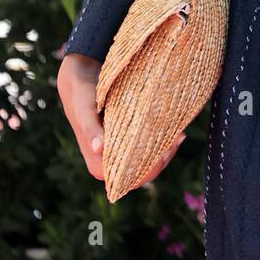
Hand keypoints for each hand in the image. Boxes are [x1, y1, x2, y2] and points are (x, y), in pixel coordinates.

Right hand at [58, 53, 185, 186]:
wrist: (81, 81)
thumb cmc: (81, 97)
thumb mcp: (85, 110)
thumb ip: (91, 129)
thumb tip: (98, 148)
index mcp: (98, 166)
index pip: (132, 179)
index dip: (152, 168)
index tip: (168, 147)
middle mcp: (109, 165)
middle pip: (143, 173)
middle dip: (162, 158)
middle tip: (178, 136)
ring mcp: (119, 154)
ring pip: (147, 162)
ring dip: (164, 150)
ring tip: (178, 132)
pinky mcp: (125, 142)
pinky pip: (146, 148)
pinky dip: (160, 141)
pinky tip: (172, 129)